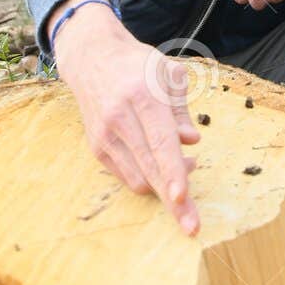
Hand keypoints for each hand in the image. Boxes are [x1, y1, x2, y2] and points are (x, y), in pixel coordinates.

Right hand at [48, 0, 201, 235]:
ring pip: (138, 178)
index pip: (160, 141)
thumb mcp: (169, 75)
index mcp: (142, 95)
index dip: (172, 171)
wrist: (92, 58)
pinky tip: (163, 165)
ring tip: (186, 168)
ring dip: (164, 186)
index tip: (182, 196)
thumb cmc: (139, 65)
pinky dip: (149, 179)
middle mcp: (120, 117)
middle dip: (172, 201)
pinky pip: (127, 176)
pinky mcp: (97, 147)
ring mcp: (105, 134)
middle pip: (150, 168)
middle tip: (192, 226)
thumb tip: (191, 142)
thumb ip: (182, 110)